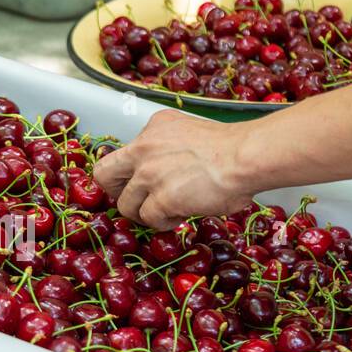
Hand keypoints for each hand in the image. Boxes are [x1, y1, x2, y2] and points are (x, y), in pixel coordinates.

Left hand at [93, 110, 256, 229]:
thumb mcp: (191, 132)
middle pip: (105, 176)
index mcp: (154, 128)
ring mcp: (149, 174)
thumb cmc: (232, 149)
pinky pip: (149, 219)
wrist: (246, 157)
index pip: (122, 153)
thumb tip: (167, 170)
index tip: (137, 183)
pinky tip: (181, 216)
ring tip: (169, 211)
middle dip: (118, 193)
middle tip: (139, 202)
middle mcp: (144, 147)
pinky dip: (163, 223)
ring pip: (126, 205)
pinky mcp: (160, 198)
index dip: (126, 173)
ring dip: (145, 213)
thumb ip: (170, 147)